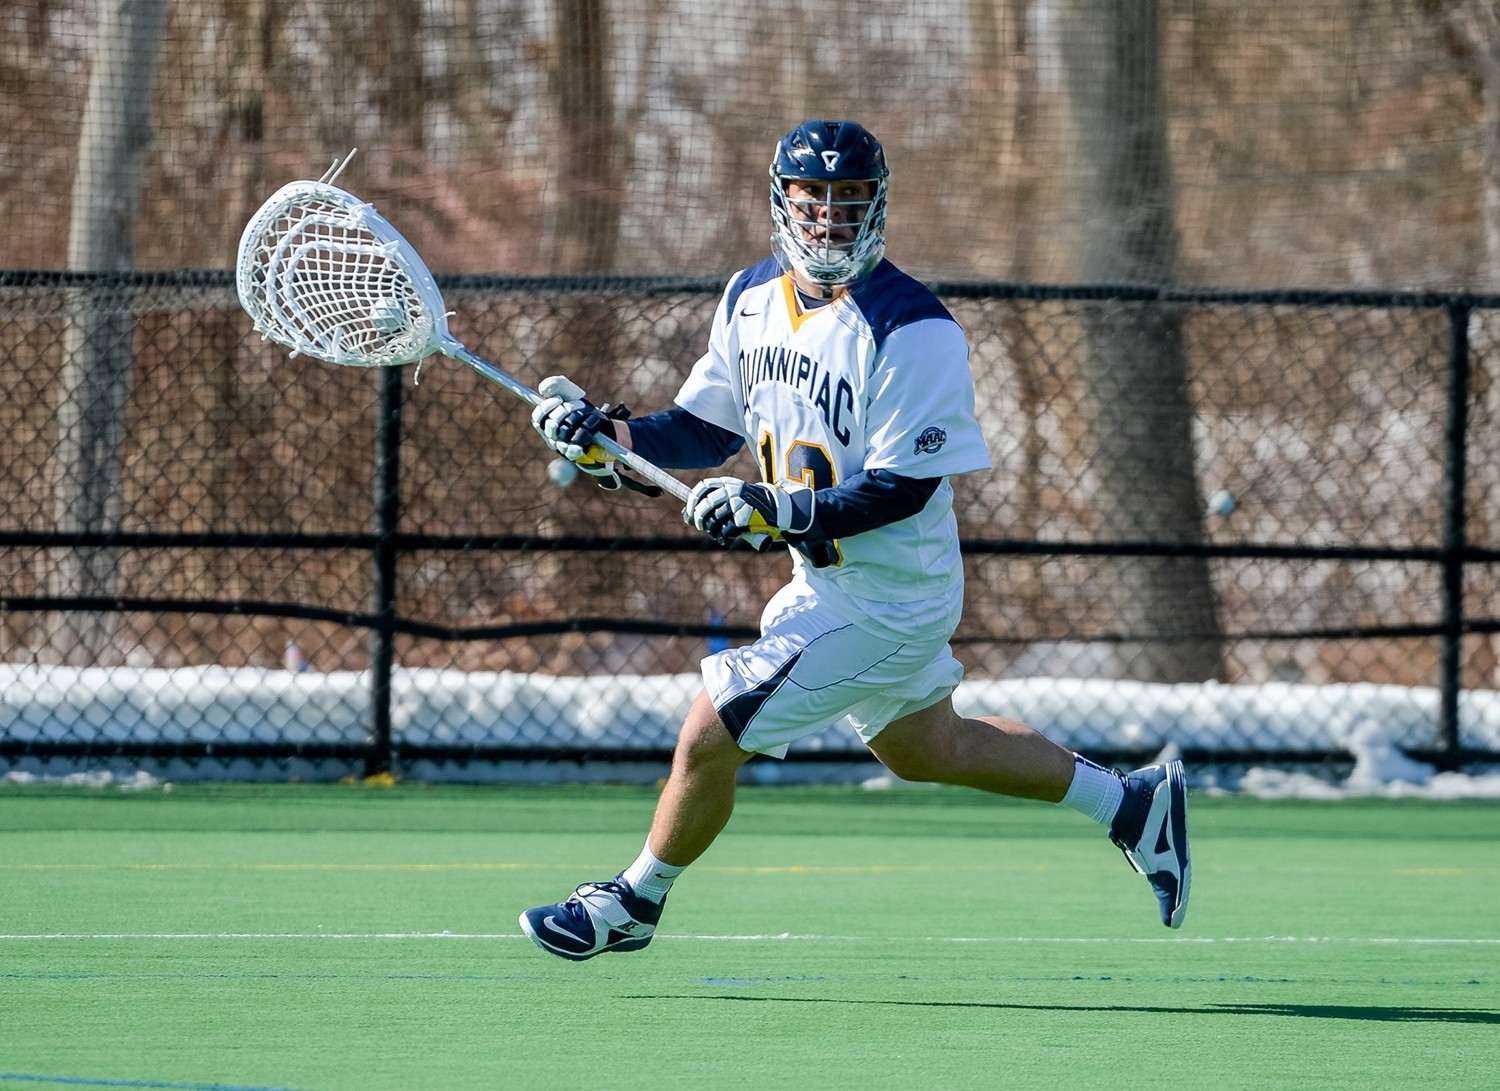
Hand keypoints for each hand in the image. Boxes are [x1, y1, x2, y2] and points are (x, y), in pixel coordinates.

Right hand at [531, 396, 613, 464]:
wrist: (600, 425)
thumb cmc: (581, 409)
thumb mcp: (571, 393)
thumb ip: (557, 385)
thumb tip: (544, 388)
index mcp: (546, 423)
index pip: (537, 418)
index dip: (546, 407)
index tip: (559, 398)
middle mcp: (551, 437)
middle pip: (551, 424)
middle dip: (566, 410)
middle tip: (579, 405)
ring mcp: (562, 447)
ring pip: (565, 432)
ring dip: (578, 418)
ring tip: (587, 414)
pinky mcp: (574, 454)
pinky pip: (573, 449)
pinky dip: (580, 440)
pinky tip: (585, 437)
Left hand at [684, 477, 814, 542]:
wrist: (779, 508)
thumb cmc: (752, 505)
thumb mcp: (734, 497)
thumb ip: (714, 503)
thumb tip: (685, 515)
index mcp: (728, 483)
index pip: (703, 488)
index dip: (692, 501)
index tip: (689, 512)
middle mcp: (732, 490)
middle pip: (705, 506)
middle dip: (699, 519)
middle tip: (700, 526)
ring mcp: (739, 503)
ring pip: (714, 519)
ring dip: (712, 530)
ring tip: (716, 535)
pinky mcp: (745, 516)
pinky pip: (727, 529)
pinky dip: (725, 536)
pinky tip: (727, 537)